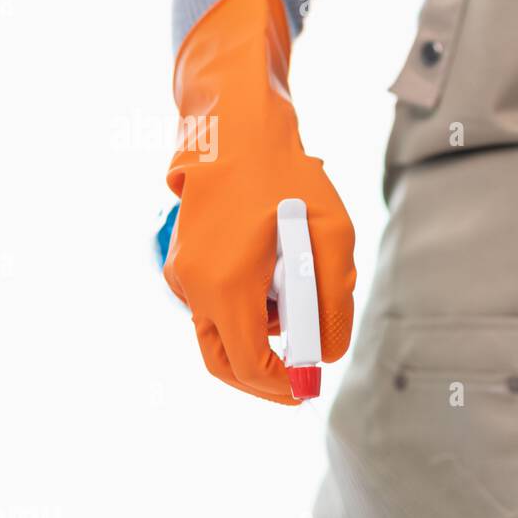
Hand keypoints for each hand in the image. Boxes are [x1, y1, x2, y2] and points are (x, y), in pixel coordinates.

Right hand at [162, 0, 355, 403]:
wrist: (237, 129)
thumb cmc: (288, 178)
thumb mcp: (334, 237)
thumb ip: (335, 302)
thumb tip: (327, 355)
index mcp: (225, 285)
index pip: (249, 366)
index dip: (283, 385)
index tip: (311, 388)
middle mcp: (193, 286)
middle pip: (224, 361)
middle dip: (265, 378)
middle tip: (301, 383)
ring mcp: (182, 275)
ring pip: (221, 333)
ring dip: (263, 334)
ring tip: (301, 291)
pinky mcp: (184, 263)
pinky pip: (216, 306)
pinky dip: (249, 309)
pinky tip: (280, 274)